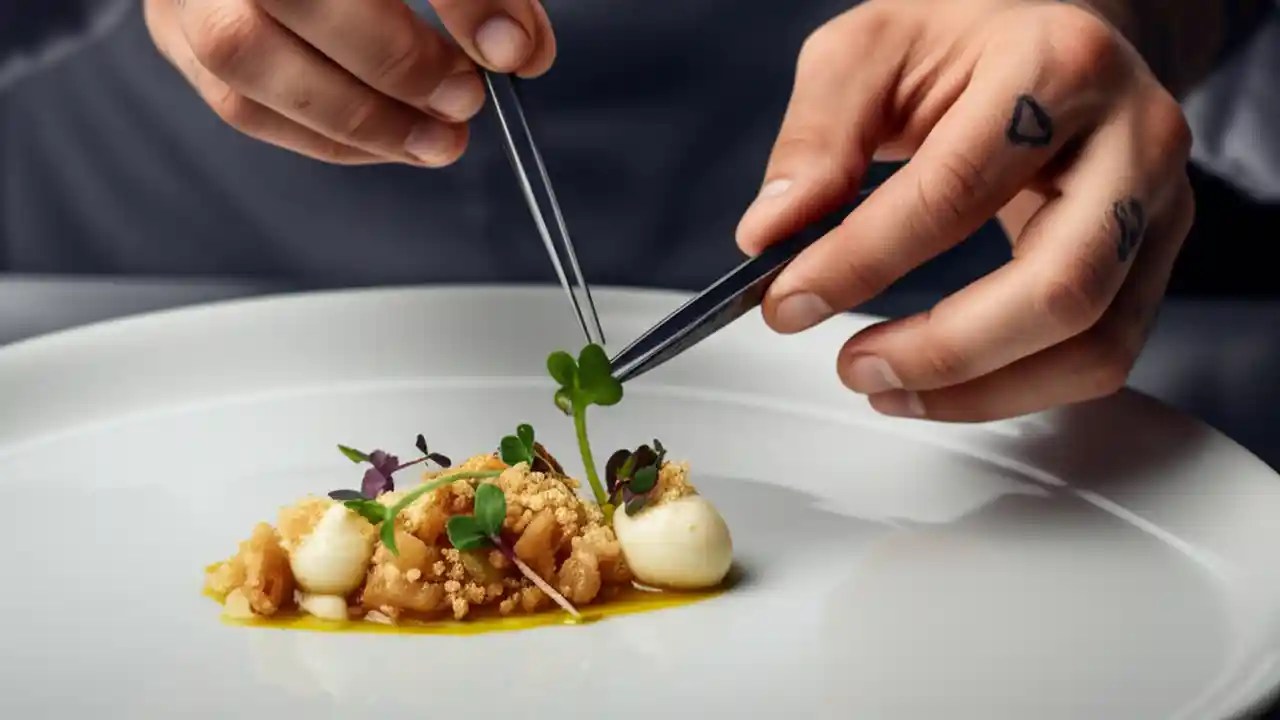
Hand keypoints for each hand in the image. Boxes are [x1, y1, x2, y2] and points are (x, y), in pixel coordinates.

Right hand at [144, 0, 555, 164]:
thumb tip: (519, 51)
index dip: (455, 1)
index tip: (509, 49)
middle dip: (394, 66)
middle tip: (467, 101)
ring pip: (243, 56)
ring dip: (355, 120)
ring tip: (436, 142)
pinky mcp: (175, 31)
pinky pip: (240, 103)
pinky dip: (326, 137)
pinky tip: (389, 142)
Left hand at [736, 0, 1193, 421]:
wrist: (1064, 28)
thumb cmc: (968, 38)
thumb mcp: (872, 50)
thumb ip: (818, 135)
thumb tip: (771, 233)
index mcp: (1056, 67)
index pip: (953, 190)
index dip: (862, 260)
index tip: (789, 300)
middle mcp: (1133, 138)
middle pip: (1057, 287)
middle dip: (941, 351)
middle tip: (852, 366)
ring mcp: (1159, 204)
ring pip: (1093, 342)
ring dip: (979, 391)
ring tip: (886, 387)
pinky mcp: (1156, 258)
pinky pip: (1101, 356)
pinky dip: (1015, 390)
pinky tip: (942, 386)